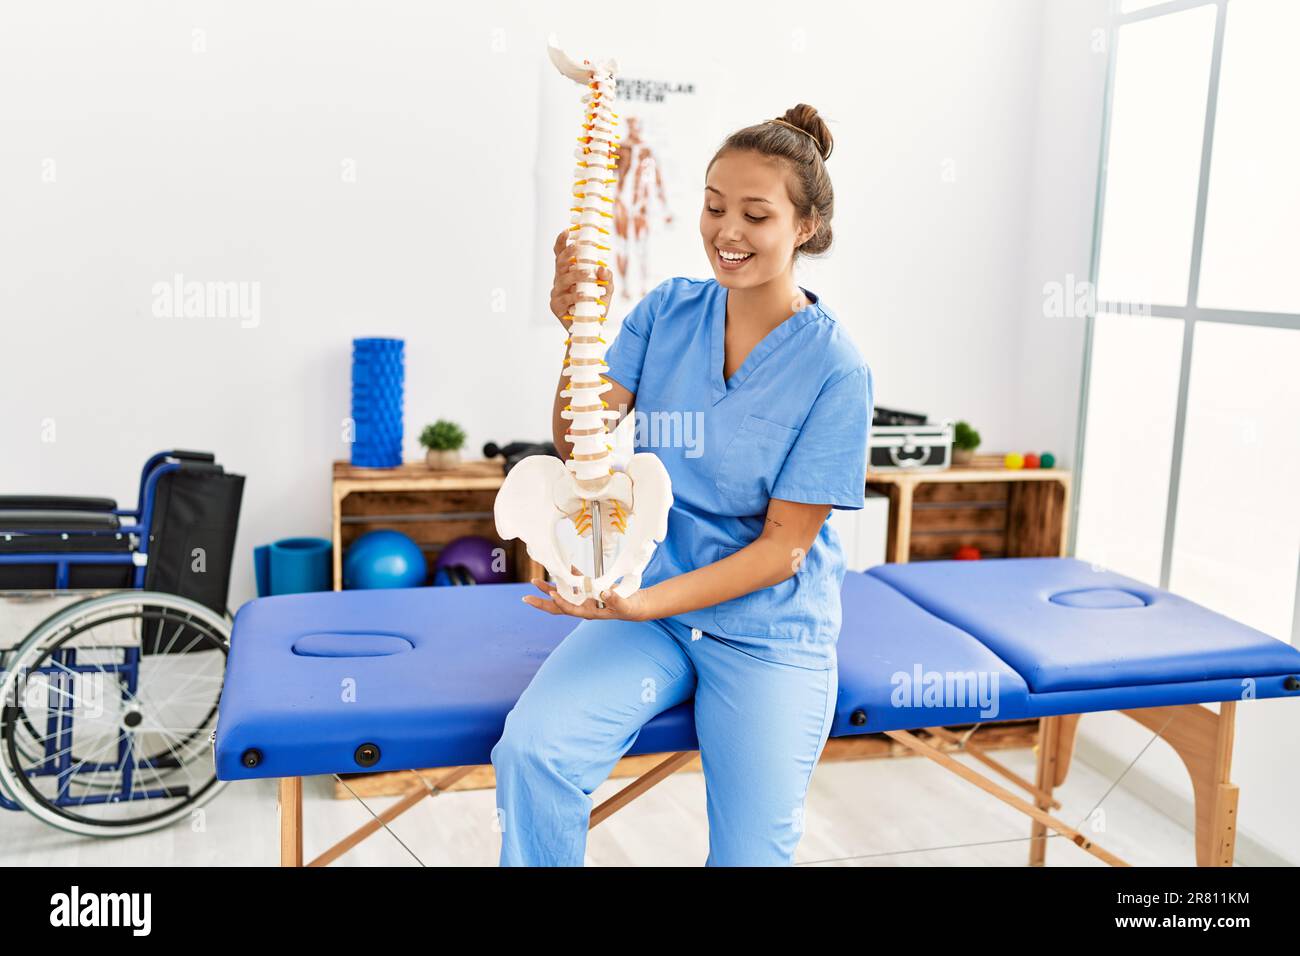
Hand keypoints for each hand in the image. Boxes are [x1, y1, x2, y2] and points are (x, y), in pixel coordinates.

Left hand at [522, 575, 650, 621]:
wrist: (634, 605)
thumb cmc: (629, 608)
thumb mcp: (624, 605)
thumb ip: (614, 599)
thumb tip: (603, 593)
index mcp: (589, 612)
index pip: (570, 608)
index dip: (561, 602)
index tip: (553, 594)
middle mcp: (583, 605)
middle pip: (558, 605)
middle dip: (542, 601)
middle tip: (525, 598)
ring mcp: (584, 598)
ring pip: (563, 593)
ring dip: (550, 587)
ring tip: (535, 581)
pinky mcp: (589, 589)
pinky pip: (575, 582)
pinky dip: (569, 574)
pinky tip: (564, 567)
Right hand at [550, 230, 614, 329]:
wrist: (590, 329)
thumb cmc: (595, 307)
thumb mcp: (606, 291)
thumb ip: (607, 279)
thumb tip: (603, 268)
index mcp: (568, 272)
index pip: (561, 254)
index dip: (562, 242)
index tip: (568, 231)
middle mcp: (560, 280)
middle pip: (559, 263)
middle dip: (568, 253)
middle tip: (577, 247)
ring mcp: (557, 293)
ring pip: (562, 279)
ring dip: (576, 275)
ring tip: (589, 275)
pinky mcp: (556, 306)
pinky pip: (565, 298)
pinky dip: (576, 296)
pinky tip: (585, 296)